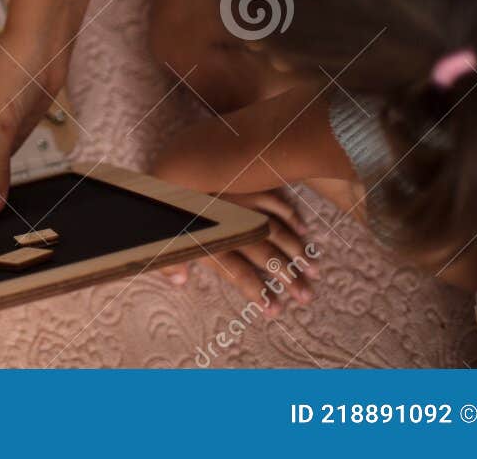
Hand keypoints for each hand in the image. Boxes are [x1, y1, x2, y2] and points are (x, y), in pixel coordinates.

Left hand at [160, 189, 318, 316]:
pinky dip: (290, 214)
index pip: (239, 273)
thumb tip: (179, 281)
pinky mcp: (246, 184)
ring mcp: (242, 202)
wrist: (169, 164)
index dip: (257, 292)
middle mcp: (231, 223)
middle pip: (264, 254)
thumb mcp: (161, 234)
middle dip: (288, 276)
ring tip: (315, 270)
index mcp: (210, 239)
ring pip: (275, 230)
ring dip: (297, 250)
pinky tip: (305, 231)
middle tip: (307, 296)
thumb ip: (168, 260)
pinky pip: (274, 200)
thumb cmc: (164, 205)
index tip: (275, 311)